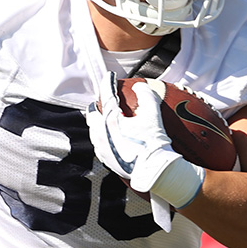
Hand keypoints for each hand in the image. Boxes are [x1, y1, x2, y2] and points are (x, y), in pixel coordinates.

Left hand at [88, 77, 202, 205]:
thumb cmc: (154, 142)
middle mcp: (101, 134)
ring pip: (93, 130)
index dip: (108, 83)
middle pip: (92, 114)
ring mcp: (102, 148)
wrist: (154, 172)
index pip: (106, 96)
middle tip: (104, 100)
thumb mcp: (153, 115)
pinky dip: (103, 137)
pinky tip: (111, 137)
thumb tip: (139, 86)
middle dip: (97, 105)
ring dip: (98, 122)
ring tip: (106, 118)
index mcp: (110, 120)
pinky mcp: (106, 160)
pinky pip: (99, 144)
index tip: (110, 76)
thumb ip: (146, 95)